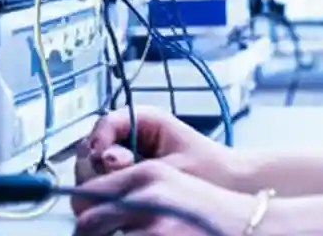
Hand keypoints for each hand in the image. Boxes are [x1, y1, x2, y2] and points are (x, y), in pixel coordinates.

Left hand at [71, 159, 255, 235]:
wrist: (249, 225)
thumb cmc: (209, 212)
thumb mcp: (172, 186)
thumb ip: (134, 193)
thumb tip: (90, 214)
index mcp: (147, 175)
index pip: (88, 192)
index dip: (81, 214)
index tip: (83, 225)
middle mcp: (146, 195)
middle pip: (87, 221)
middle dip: (86, 235)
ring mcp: (153, 225)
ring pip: (99, 235)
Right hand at [76, 106, 244, 188]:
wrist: (231, 186)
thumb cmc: (211, 169)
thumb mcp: (174, 164)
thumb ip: (137, 163)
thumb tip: (106, 160)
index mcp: (142, 120)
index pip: (104, 124)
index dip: (100, 142)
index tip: (106, 160)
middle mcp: (129, 137)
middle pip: (91, 148)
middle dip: (100, 167)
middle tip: (120, 179)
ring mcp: (124, 159)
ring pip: (92, 169)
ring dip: (102, 182)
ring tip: (127, 192)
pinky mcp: (125, 179)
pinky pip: (103, 185)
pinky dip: (109, 194)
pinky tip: (123, 202)